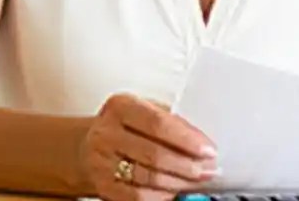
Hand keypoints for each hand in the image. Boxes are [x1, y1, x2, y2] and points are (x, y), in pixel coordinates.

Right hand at [79, 93, 218, 200]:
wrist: (90, 146)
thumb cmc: (127, 126)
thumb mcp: (145, 111)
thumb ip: (172, 122)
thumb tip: (202, 142)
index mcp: (121, 107)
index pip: (158, 123)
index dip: (187, 139)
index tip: (208, 150)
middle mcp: (106, 134)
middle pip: (154, 154)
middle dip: (187, 165)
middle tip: (208, 169)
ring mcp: (101, 162)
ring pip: (147, 178)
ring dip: (178, 182)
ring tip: (196, 180)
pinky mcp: (102, 187)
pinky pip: (136, 197)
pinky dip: (160, 196)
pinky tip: (174, 190)